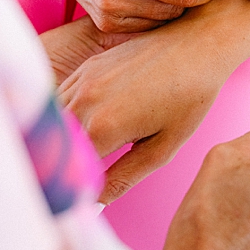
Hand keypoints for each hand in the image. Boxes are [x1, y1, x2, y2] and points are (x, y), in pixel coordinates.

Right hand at [55, 8, 233, 203]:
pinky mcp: (84, 68)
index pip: (71, 169)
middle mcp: (84, 102)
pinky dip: (61, 118)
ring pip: (53, 121)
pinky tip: (76, 129)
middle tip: (70, 186)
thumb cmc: (189, 98)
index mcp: (104, 126)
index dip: (72, 188)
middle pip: (56, 146)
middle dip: (60, 167)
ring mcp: (81, 81)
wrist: (196, 44)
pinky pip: (60, 98)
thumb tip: (96, 204)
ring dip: (58, 142)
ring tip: (71, 160)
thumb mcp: (162, 148)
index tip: (77, 202)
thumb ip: (124, 177)